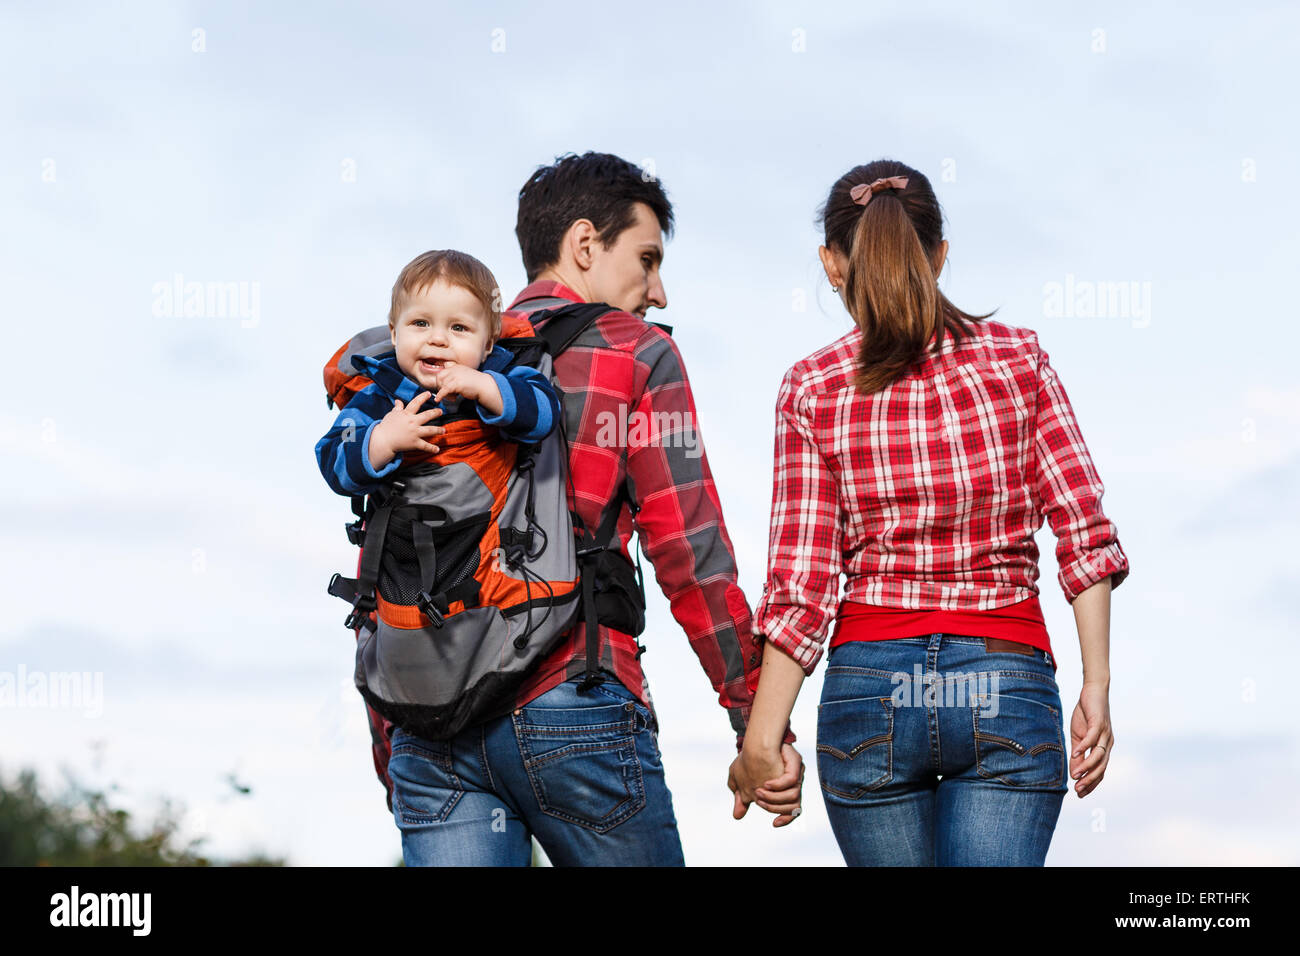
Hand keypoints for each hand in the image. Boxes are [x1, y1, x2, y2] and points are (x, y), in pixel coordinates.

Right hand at [369, 390, 443, 468]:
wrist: (382, 440)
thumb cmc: (386, 427)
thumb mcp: (391, 415)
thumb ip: (397, 408)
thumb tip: (398, 401)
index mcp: (406, 414)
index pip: (416, 403)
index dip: (423, 397)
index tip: (429, 394)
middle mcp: (412, 422)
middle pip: (427, 415)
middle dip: (435, 413)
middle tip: (441, 411)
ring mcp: (414, 433)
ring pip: (430, 430)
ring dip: (438, 430)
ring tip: (444, 430)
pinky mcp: (414, 443)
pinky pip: (425, 446)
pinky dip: (432, 448)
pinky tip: (437, 449)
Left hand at [432, 362, 492, 405]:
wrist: (485, 386)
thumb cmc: (475, 383)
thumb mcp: (463, 374)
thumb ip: (455, 375)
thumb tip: (445, 381)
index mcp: (455, 367)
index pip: (442, 372)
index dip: (441, 380)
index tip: (444, 387)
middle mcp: (454, 369)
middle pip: (439, 377)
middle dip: (440, 386)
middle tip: (447, 393)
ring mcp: (455, 376)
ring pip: (442, 385)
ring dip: (444, 393)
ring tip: (453, 397)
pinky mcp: (457, 384)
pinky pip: (444, 390)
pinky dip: (440, 395)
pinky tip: (438, 400)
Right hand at [728, 742, 803, 826]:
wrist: (753, 739)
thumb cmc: (747, 760)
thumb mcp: (740, 780)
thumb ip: (741, 798)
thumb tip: (737, 816)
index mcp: (785, 790)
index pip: (792, 811)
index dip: (786, 820)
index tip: (774, 824)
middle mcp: (793, 783)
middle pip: (795, 806)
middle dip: (775, 807)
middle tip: (759, 799)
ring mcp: (795, 773)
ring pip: (795, 795)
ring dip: (775, 798)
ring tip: (759, 791)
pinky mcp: (794, 762)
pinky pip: (793, 779)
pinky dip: (780, 784)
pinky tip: (767, 783)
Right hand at [1069, 682, 1111, 797]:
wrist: (1093, 692)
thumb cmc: (1086, 715)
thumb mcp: (1078, 736)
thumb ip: (1077, 754)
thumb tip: (1074, 771)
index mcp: (1104, 748)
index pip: (1100, 771)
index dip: (1092, 783)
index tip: (1081, 794)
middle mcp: (1108, 743)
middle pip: (1101, 767)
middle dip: (1090, 780)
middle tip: (1078, 790)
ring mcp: (1105, 734)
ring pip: (1098, 755)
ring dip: (1087, 767)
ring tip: (1075, 776)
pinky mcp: (1100, 723)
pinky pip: (1092, 738)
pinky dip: (1084, 747)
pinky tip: (1075, 753)